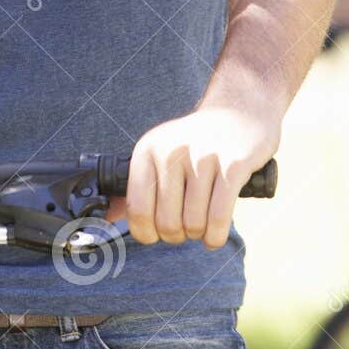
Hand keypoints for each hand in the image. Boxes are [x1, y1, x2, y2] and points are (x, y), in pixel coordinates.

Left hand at [105, 97, 280, 249]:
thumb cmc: (195, 143)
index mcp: (148, 149)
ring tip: (202, 225)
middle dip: (176, 235)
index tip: (155, 234)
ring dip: (198, 234)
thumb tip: (108, 216)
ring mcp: (204, 157)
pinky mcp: (233, 165)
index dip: (146, 233)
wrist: (240, 112)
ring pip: (194, 223)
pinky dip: (215, 236)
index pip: (137, 208)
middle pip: (167, 222)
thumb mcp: (160, 153)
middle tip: (184, 228)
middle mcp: (172, 151)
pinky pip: (219, 218)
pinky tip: (214, 235)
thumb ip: (136, 186)